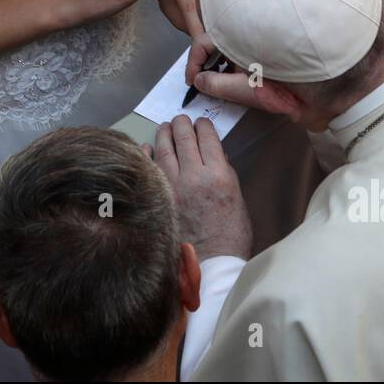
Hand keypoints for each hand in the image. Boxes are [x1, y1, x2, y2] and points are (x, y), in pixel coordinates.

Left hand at [144, 115, 251, 261]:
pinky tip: (146, 147)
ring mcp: (173, 187)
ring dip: (164, 134)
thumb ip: (225, 174)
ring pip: (164, 149)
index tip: (201, 122)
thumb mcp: (237, 199)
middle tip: (180, 119)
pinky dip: (146, 154)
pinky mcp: (159, 198)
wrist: (212, 264)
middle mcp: (194, 176)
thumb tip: (215, 156)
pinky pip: (149, 168)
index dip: (203, 126)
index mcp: (219, 175)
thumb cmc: (231, 235)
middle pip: (184, 138)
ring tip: (164, 128)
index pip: (207, 138)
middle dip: (182, 124)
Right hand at [184, 34, 304, 118]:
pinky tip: (235, 83)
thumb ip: (218, 85)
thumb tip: (198, 80)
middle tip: (201, 85)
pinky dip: (235, 69)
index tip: (192, 82)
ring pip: (231, 48)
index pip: (206, 40)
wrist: (331, 92)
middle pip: (218, 42)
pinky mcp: (271, 55)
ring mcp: (261, 44)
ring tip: (217, 86)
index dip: (195, 61)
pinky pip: (245, 56)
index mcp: (243, 34)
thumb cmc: (291, 87)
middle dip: (206, 63)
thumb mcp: (249, 89)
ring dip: (220, 66)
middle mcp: (250, 35)